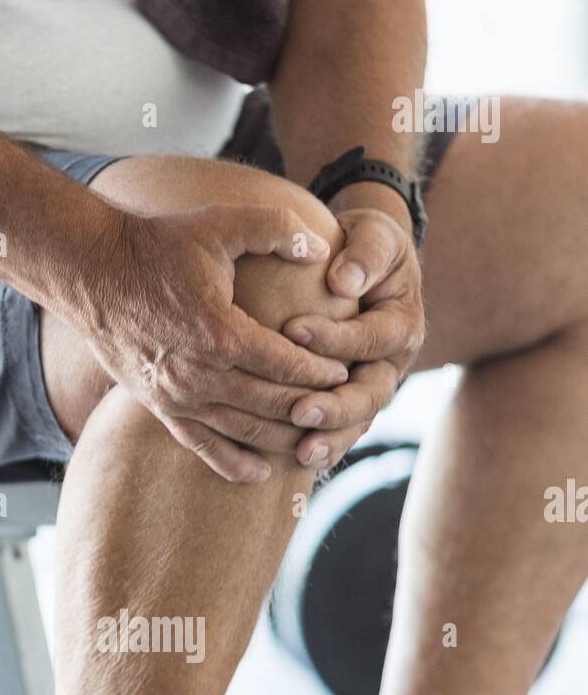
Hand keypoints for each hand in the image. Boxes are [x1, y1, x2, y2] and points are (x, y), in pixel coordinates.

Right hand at [78, 205, 350, 482]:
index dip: (319, 371)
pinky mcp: (160, 408)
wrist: (92, 272)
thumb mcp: (219, 223)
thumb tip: (319, 249)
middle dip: (310, 407)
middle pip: (270, 403)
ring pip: (244, 431)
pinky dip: (233, 463)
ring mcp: (178, 397)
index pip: (284, 364)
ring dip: (282, 439)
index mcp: (218, 331)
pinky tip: (261, 474)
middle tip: (340, 407)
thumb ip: (275, 229)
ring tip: (315, 438)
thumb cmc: (158, 245)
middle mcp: (198, 374)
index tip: (344, 370)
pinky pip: (202, 446)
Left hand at [283, 207, 425, 468]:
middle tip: (299, 412)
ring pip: (358, 421)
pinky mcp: (353, 402)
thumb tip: (344, 281)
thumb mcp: (373, 233)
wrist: (363, 264)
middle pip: (372, 394)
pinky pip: (342, 431)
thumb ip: (365, 251)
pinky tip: (296, 460)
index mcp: (403, 324)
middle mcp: (393, 364)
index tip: (292, 330)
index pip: (371, 337)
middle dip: (336, 407)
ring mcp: (374, 387)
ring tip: (301, 452)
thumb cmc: (366, 243)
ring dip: (331, 438)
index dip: (336, 337)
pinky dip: (325, 447)